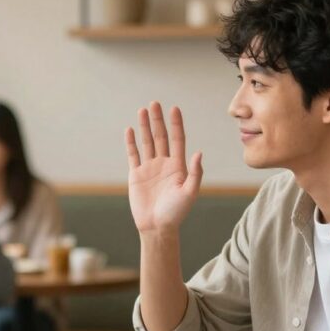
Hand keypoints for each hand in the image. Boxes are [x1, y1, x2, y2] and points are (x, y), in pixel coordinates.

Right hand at [125, 102, 202, 234]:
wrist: (157, 227)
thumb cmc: (176, 212)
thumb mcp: (190, 193)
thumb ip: (195, 173)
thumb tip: (198, 152)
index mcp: (178, 166)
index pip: (177, 140)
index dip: (176, 124)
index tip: (174, 109)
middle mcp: (164, 163)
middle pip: (161, 137)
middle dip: (158, 120)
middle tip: (155, 103)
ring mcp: (149, 168)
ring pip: (147, 142)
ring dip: (145, 126)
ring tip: (143, 110)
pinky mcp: (136, 175)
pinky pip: (133, 155)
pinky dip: (131, 142)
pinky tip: (130, 130)